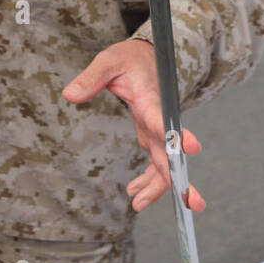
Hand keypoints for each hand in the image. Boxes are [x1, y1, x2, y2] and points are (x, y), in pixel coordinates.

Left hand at [62, 39, 204, 213]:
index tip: (193, 148)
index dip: (178, 136)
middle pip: (172, 154)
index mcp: (152, 101)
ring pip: (163, 164)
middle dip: (182, 179)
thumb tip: (70, 95)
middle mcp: (158, 120)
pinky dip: (147, 179)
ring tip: (138, 205)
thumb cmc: (129, 58)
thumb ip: (91, 78)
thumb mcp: (108, 61)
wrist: (145, 57)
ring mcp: (156, 130)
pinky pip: (154, 162)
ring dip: (157, 187)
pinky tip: (134, 192)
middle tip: (192, 205)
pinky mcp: (150, 135)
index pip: (165, 120)